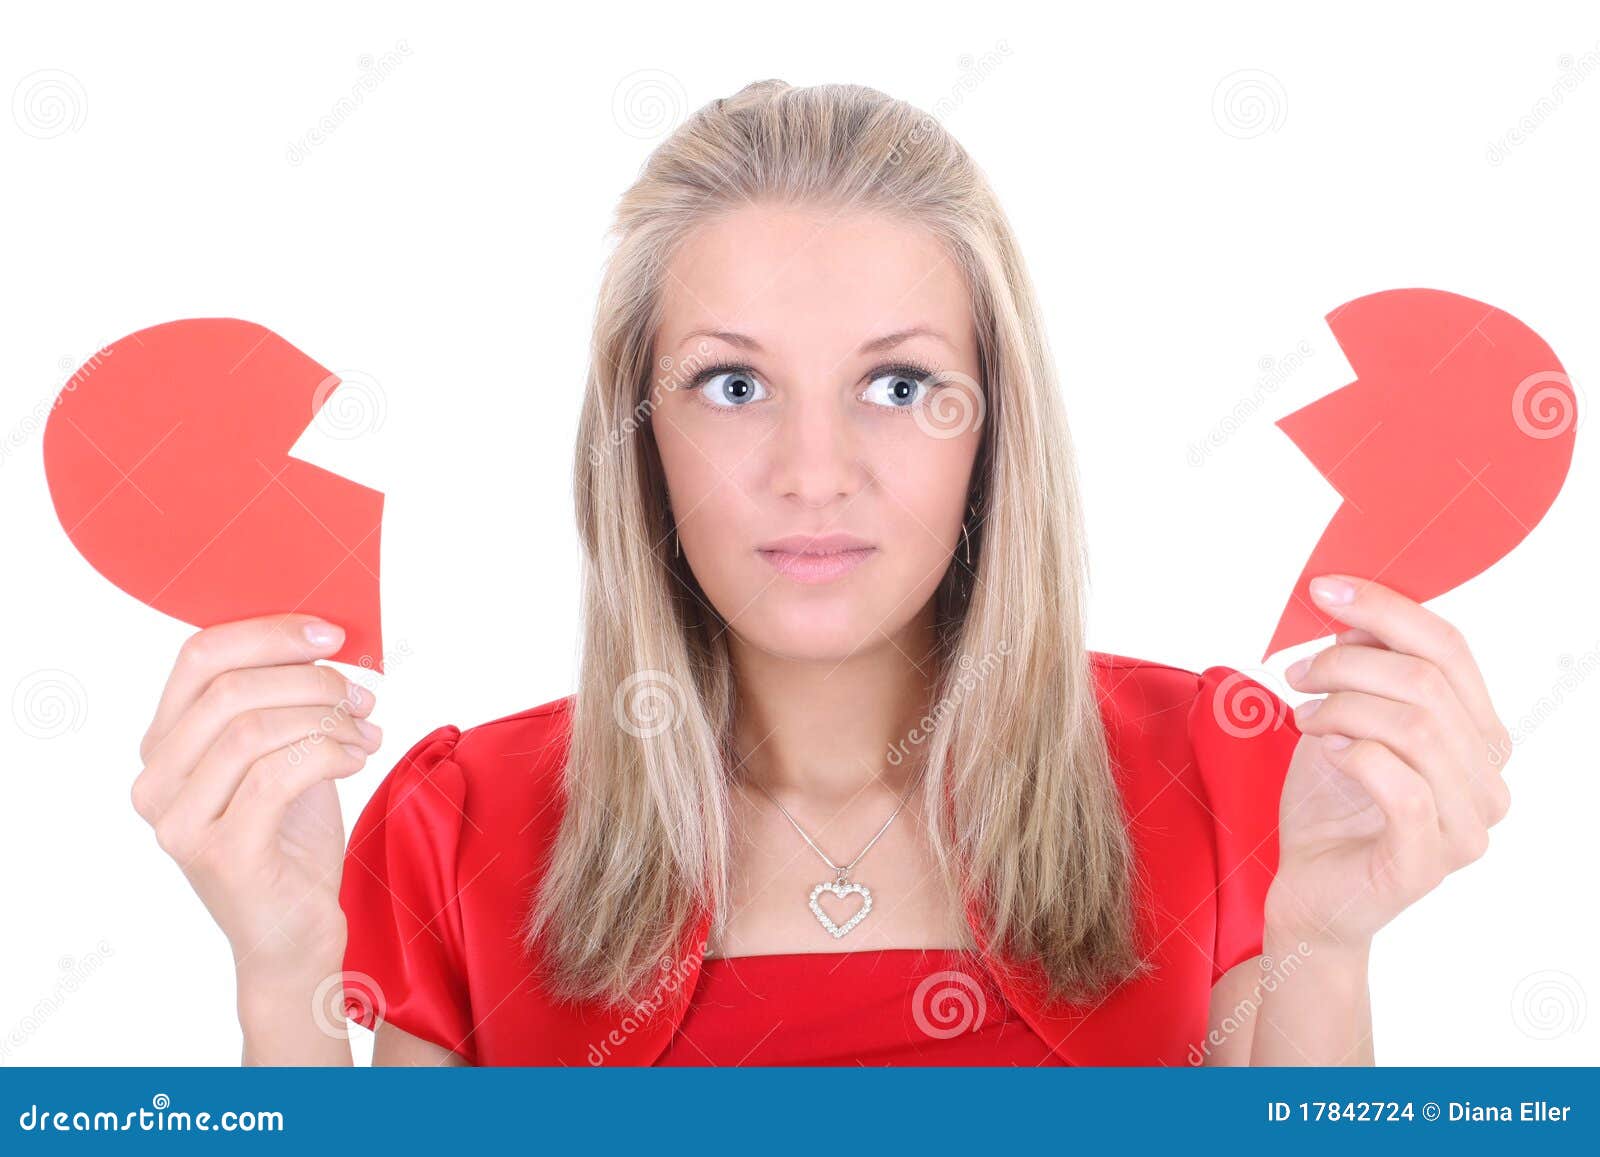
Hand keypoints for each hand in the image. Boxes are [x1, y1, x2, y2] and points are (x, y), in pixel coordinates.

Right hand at [131, 614, 382, 979]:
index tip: (332, 633)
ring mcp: (181, 822)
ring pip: (253, 728)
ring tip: (365, 733)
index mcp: (163, 747)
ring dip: (326, 718)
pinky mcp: (222, 853)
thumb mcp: (282, 757)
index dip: (268, 632)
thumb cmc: (291, 843)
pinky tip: (357, 757)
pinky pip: (278, 774)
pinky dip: (329, 752)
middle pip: (229, 687)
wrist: (294, 937)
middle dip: (311, 679)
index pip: (198, 657)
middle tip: (363, 697)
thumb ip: (281, 704)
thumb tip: (320, 638)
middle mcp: (156, 783)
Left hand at [1266, 575, 1511, 952]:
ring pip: (1416, 727)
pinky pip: (1403, 787)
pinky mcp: (1424, 863)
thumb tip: (1359, 614)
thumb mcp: (1342, 722)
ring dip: (1343, 706)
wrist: (1308, 894)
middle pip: (1428, 683)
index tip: (1325, 590)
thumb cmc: (1329, 808)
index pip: (1451, 650)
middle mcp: (1487, 781)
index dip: (1387, 609)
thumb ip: (1365, 672)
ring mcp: (1464, 827)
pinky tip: (1326, 750)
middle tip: (1297, 673)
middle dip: (1348, 663)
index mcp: (1478, 737)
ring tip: (1303, 716)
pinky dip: (1357, 754)